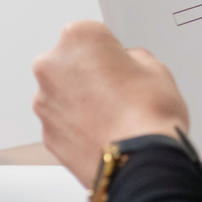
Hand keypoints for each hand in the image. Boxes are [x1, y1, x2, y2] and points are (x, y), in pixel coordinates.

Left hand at [32, 20, 190, 185]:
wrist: (139, 165)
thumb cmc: (148, 116)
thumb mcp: (156, 69)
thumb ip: (133, 59)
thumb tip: (127, 66)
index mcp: (78, 38)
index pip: (94, 36)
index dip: (112, 53)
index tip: (123, 67)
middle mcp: (52, 66)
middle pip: (71, 63)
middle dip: (90, 75)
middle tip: (119, 93)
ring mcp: (45, 102)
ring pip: (63, 94)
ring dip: (81, 102)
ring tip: (113, 118)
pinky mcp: (46, 134)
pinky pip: (62, 123)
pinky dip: (77, 127)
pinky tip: (103, 135)